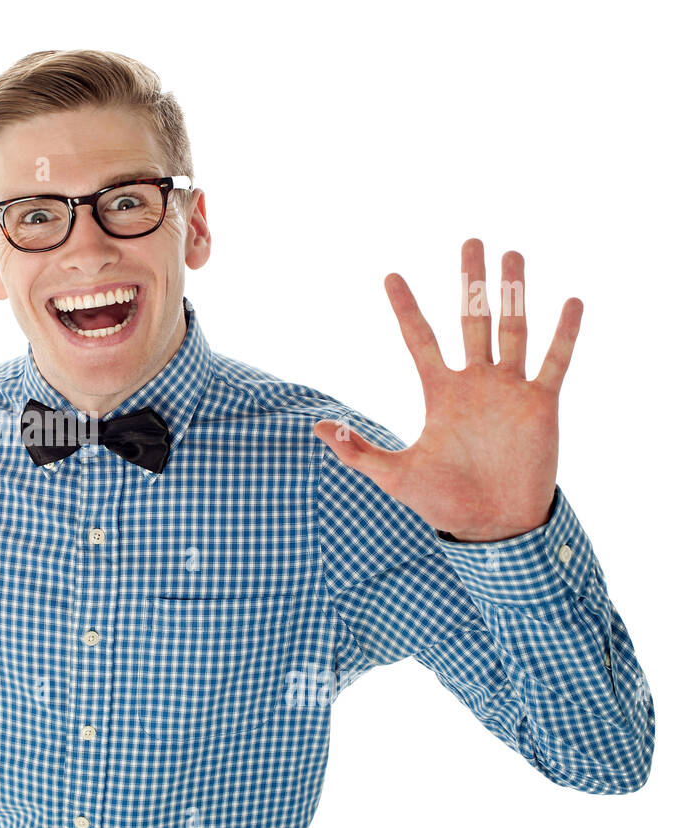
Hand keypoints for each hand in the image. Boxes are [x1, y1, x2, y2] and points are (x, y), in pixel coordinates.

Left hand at [312, 237, 581, 541]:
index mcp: (440, 392)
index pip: (418, 338)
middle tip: (471, 240)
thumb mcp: (394, 476)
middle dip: (470, 281)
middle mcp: (475, 383)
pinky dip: (563, 335)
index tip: (390, 276)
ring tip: (513, 254)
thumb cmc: (443, 501)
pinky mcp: (541, 405)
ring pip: (512, 329)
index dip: (405, 308)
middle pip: (471, 319)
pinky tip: (571, 302)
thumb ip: (357, 450)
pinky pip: (554, 363)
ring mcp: (509, 390)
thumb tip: (317, 427)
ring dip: (514, 292)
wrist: (493, 527)